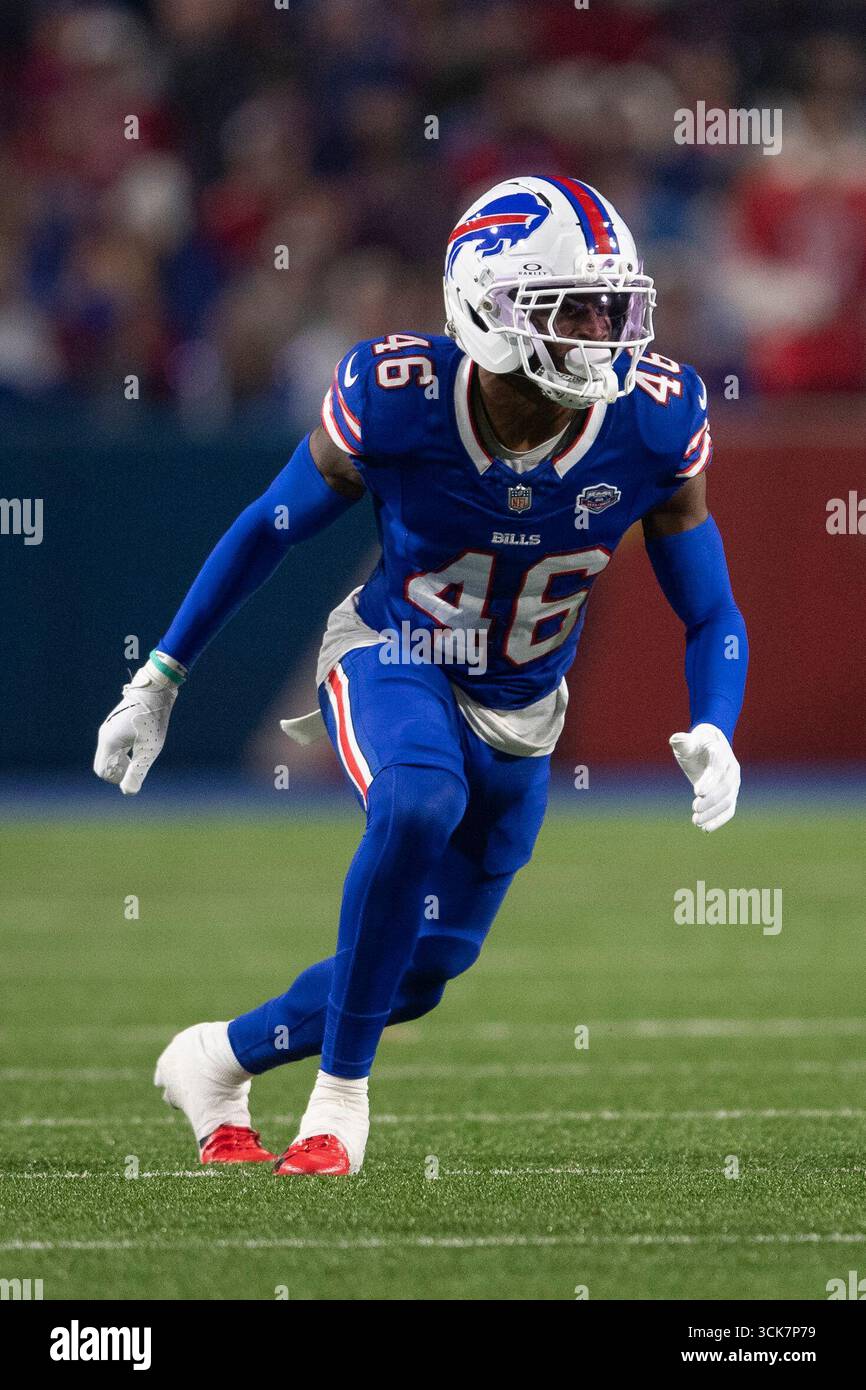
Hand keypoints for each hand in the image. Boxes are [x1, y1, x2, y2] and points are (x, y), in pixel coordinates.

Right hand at [94, 661, 178, 794]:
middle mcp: (104, 735)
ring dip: (121, 761)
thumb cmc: (153, 720)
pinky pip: (113, 745)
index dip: (117, 778)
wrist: (155, 690)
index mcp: (109, 742)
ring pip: (109, 754)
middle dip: (118, 771)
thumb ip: (138, 771)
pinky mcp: (115, 724)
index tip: (135, 771)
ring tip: (141, 755)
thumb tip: (128, 792)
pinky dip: (123, 752)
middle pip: (104, 764)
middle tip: (138, 765)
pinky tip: (139, 746)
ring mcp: (108, 728)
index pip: (102, 771)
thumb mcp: (149, 748)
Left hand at [669, 722, 739, 832]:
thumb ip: (683, 742)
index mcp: (720, 752)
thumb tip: (676, 739)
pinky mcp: (731, 794)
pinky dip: (719, 820)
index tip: (697, 792)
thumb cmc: (695, 744)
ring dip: (713, 813)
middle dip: (711, 800)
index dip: (710, 780)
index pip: (718, 767)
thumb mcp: (687, 742)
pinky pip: (729, 810)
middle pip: (725, 787)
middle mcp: (731, 768)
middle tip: (694, 808)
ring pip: (728, 801)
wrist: (709, 746)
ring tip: (696, 821)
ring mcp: (733, 783)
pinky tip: (705, 829)